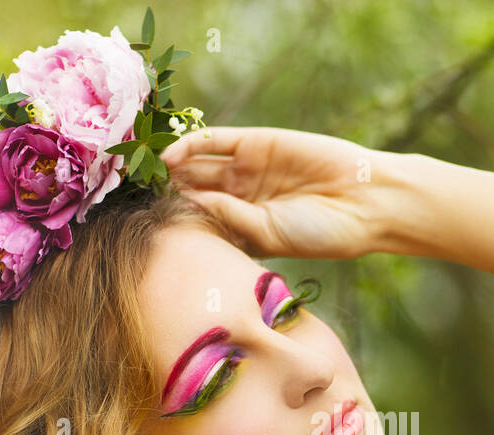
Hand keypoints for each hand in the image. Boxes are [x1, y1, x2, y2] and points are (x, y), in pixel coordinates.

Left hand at [158, 126, 403, 259]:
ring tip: (143, 172)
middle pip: (191, 190)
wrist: (363, 203)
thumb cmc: (321, 233)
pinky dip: (191, 144)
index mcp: (243, 229)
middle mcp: (240, 198)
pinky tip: (169, 154)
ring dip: (170, 166)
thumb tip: (188, 203)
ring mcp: (246, 169)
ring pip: (197, 164)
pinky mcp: (255, 143)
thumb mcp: (268, 234)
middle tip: (130, 194)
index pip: (198, 222)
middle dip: (163, 191)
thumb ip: (228, 218)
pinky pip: (215, 140)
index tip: (143, 226)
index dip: (172, 221)